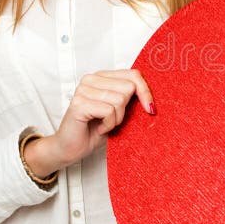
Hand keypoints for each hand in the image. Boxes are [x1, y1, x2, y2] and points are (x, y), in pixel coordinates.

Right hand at [23, 69, 153, 176]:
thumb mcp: (119, 111)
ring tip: (104, 124)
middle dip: (125, 109)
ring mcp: (83, 90)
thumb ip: (130, 99)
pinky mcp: (79, 103)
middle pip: (128, 87)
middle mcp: (91, 79)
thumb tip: (153, 97)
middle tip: (112, 120)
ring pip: (119, 100)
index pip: (133, 74)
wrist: (71, 149)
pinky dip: (108, 125)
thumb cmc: (95, 130)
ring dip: (116, 119)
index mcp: (102, 77)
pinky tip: (99, 128)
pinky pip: (109, 111)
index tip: (151, 109)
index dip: (145, 91)